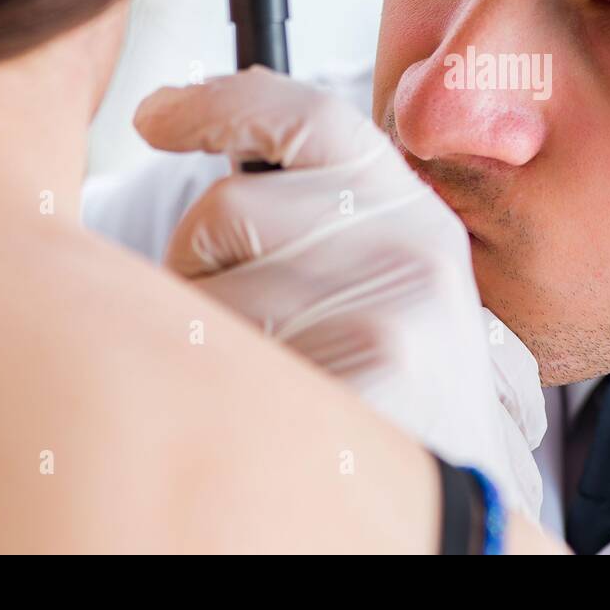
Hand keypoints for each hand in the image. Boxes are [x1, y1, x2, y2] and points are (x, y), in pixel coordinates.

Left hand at [133, 67, 544, 516]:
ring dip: (204, 333)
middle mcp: (410, 246)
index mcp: (413, 215)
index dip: (221, 104)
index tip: (157, 117)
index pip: (310, 118)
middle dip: (198, 263)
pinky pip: (218, 358)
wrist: (452, 506)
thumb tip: (211, 150)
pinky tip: (274, 409)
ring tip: (268, 375)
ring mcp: (387, 310)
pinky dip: (218, 388)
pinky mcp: (359, 374)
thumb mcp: (385, 285)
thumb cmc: (394, 392)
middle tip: (243, 319)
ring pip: (208, 288)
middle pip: (228, 208)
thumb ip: (322, 223)